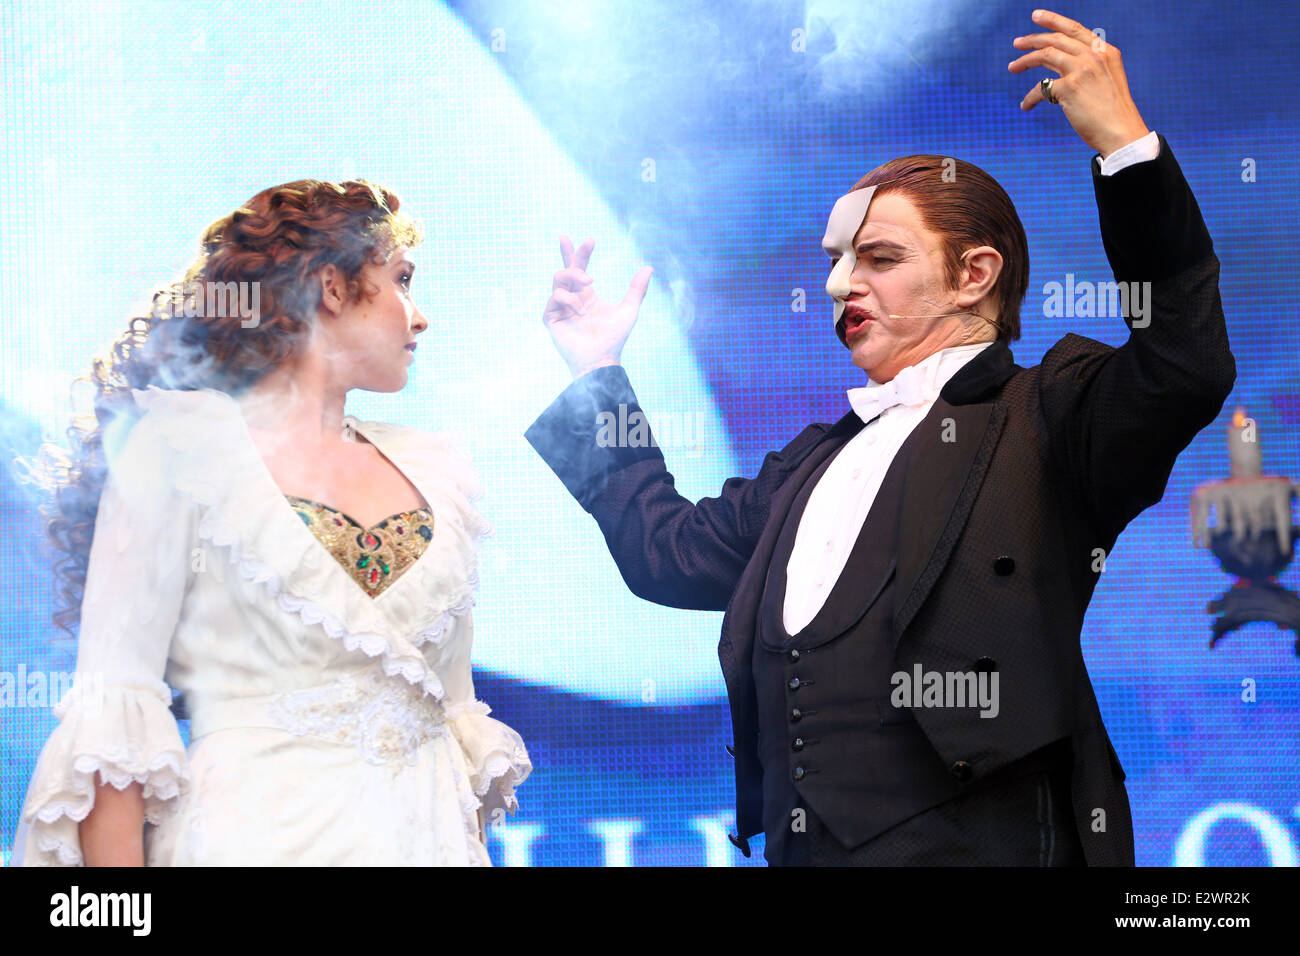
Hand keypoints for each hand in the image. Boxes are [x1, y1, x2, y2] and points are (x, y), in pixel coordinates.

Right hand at [542, 235, 652, 379]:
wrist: (601, 358)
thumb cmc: (614, 338)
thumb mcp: (629, 309)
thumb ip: (637, 289)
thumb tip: (649, 267)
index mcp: (586, 295)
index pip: (578, 268)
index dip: (579, 252)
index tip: (590, 239)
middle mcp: (571, 299)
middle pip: (564, 268)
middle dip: (569, 252)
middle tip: (574, 239)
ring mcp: (559, 307)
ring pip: (559, 278)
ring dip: (575, 277)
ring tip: (589, 284)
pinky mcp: (551, 317)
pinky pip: (555, 296)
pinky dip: (570, 299)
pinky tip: (581, 312)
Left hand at [1008, 9, 1149, 158]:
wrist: (1122, 133)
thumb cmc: (1113, 113)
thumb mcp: (1107, 80)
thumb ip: (1090, 66)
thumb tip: (1061, 62)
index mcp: (1106, 52)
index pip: (1075, 30)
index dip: (1053, 20)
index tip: (1036, 16)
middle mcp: (1094, 56)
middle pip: (1056, 39)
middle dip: (1033, 39)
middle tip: (1017, 43)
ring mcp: (1081, 70)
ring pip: (1045, 55)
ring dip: (1025, 61)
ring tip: (1013, 67)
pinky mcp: (1069, 88)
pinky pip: (1040, 89)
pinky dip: (1030, 98)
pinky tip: (1026, 106)